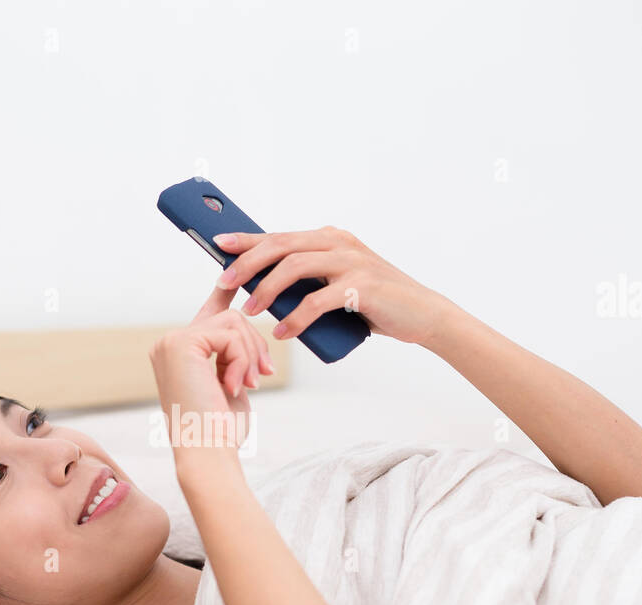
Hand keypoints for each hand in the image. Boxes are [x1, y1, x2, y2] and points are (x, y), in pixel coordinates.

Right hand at [148, 283, 274, 472]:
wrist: (208, 452)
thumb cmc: (220, 429)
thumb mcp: (230, 382)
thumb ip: (231, 353)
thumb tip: (243, 325)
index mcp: (178, 352)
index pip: (209, 312)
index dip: (226, 290)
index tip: (239, 272)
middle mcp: (168, 343)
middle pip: (228, 316)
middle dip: (254, 344)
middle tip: (264, 375)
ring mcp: (172, 341)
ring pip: (233, 321)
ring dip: (250, 354)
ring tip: (249, 384)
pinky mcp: (183, 343)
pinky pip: (230, 333)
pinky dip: (243, 359)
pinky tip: (236, 385)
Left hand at [214, 226, 463, 349]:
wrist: (423, 314)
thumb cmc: (375, 303)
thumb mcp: (338, 284)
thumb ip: (310, 281)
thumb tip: (266, 291)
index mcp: (330, 238)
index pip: (280, 235)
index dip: (247, 239)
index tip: (218, 245)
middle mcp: (338, 243)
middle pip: (281, 245)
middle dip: (248, 263)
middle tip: (225, 283)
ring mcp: (351, 262)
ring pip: (295, 267)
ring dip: (267, 289)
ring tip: (250, 311)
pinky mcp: (362, 286)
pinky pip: (317, 301)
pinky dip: (296, 318)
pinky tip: (282, 331)